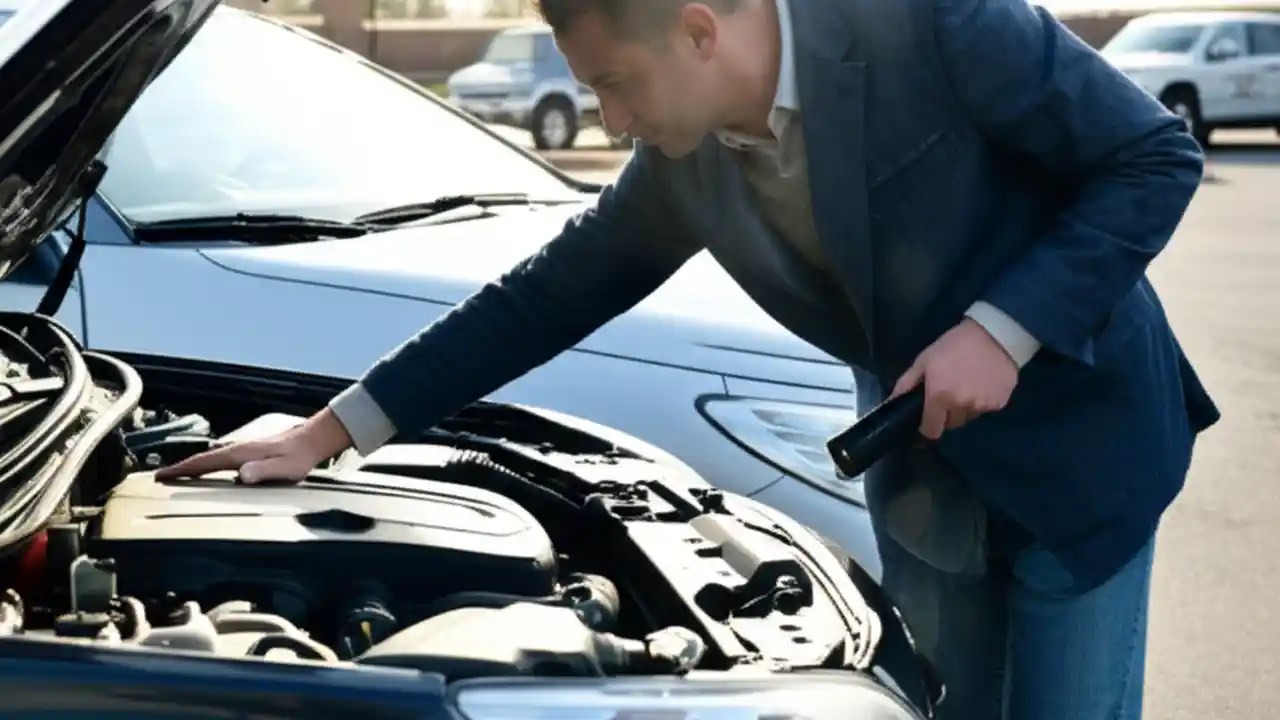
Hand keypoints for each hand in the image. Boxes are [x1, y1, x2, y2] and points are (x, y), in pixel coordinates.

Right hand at [155, 408, 353, 484]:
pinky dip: (207, 465)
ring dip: (192, 467)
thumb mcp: (283, 468)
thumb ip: (263, 471)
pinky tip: (207, 472)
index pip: (205, 462)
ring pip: (210, 459)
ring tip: (176, 476)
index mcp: (241, 453)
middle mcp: (238, 449)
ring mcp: (243, 449)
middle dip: (180, 468)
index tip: (162, 476)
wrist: (312, 440)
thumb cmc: (299, 457)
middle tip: (159, 478)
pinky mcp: (249, 453)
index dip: (183, 470)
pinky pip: (221, 460)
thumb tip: (242, 475)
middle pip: (202, 460)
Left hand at [890, 318, 1017, 440]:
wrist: (994, 334)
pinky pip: (986, 409)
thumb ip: (907, 384)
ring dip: (966, 407)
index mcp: (940, 397)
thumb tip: (891, 402)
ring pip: (969, 416)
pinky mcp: (1000, 403)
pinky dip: (983, 400)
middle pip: (951, 423)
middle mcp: (961, 406)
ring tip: (968, 384)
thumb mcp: (924, 360)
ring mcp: (982, 406)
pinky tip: (983, 382)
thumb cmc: (954, 345)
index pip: (931, 430)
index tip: (929, 416)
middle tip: (950, 392)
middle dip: (948, 413)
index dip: (928, 426)